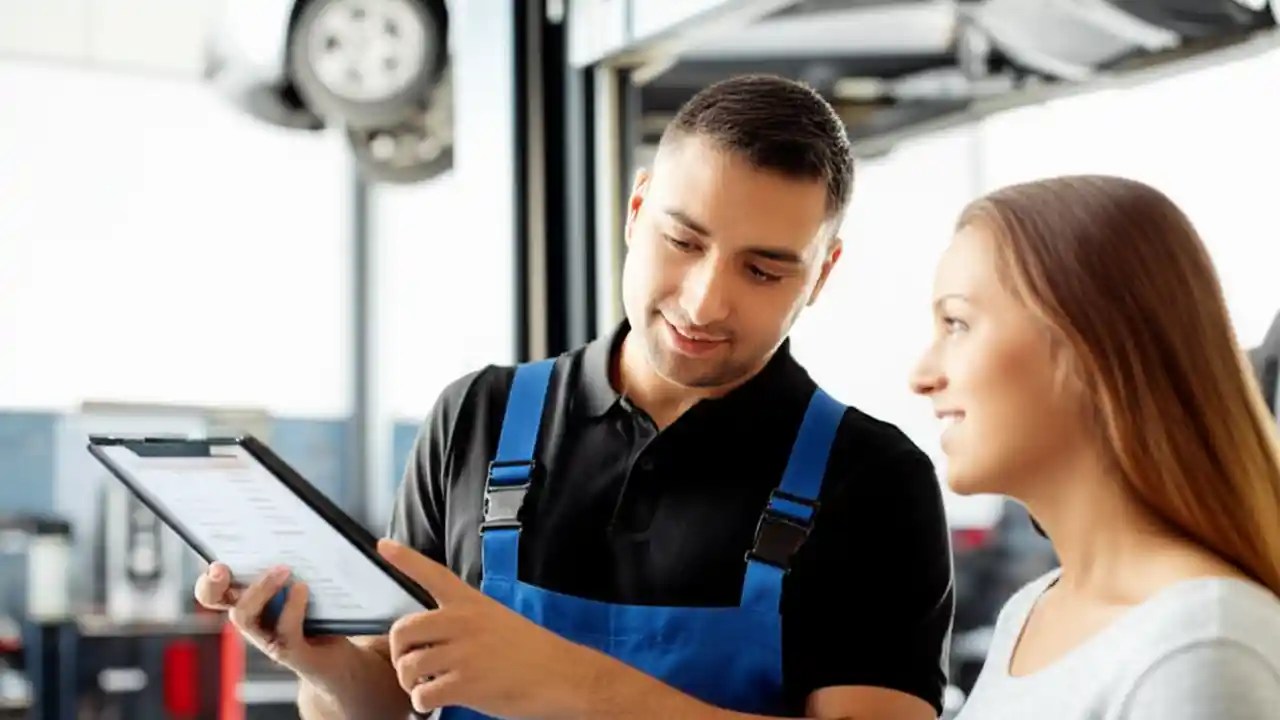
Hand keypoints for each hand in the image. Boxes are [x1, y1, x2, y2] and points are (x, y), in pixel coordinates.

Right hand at [193, 562, 353, 680]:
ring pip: (246, 617)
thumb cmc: (324, 612)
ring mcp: (269, 638)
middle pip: (217, 601)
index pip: (214, 588)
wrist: (345, 660)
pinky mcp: (293, 652)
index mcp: (251, 599)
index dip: (206, 577)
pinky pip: (285, 631)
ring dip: (260, 590)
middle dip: (213, 584)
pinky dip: (292, 607)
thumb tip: (305, 514)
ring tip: (282, 569)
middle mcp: (252, 619)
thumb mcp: (309, 581)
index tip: (214, 559)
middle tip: (223, 567)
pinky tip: (303, 588)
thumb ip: (301, 558)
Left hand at [378, 539, 591, 718]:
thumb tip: (431, 638)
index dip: (404, 558)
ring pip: (408, 666)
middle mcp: (462, 622)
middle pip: (403, 630)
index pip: (432, 573)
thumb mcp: (498, 619)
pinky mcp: (465, 683)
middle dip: (399, 654)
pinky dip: (422, 705)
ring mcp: (463, 652)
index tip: (383, 545)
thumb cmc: (533, 652)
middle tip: (411, 667)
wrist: (563, 677)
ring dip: (410, 683)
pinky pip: (422, 695)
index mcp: (471, 603)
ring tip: (425, 688)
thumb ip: (464, 621)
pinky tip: (434, 704)